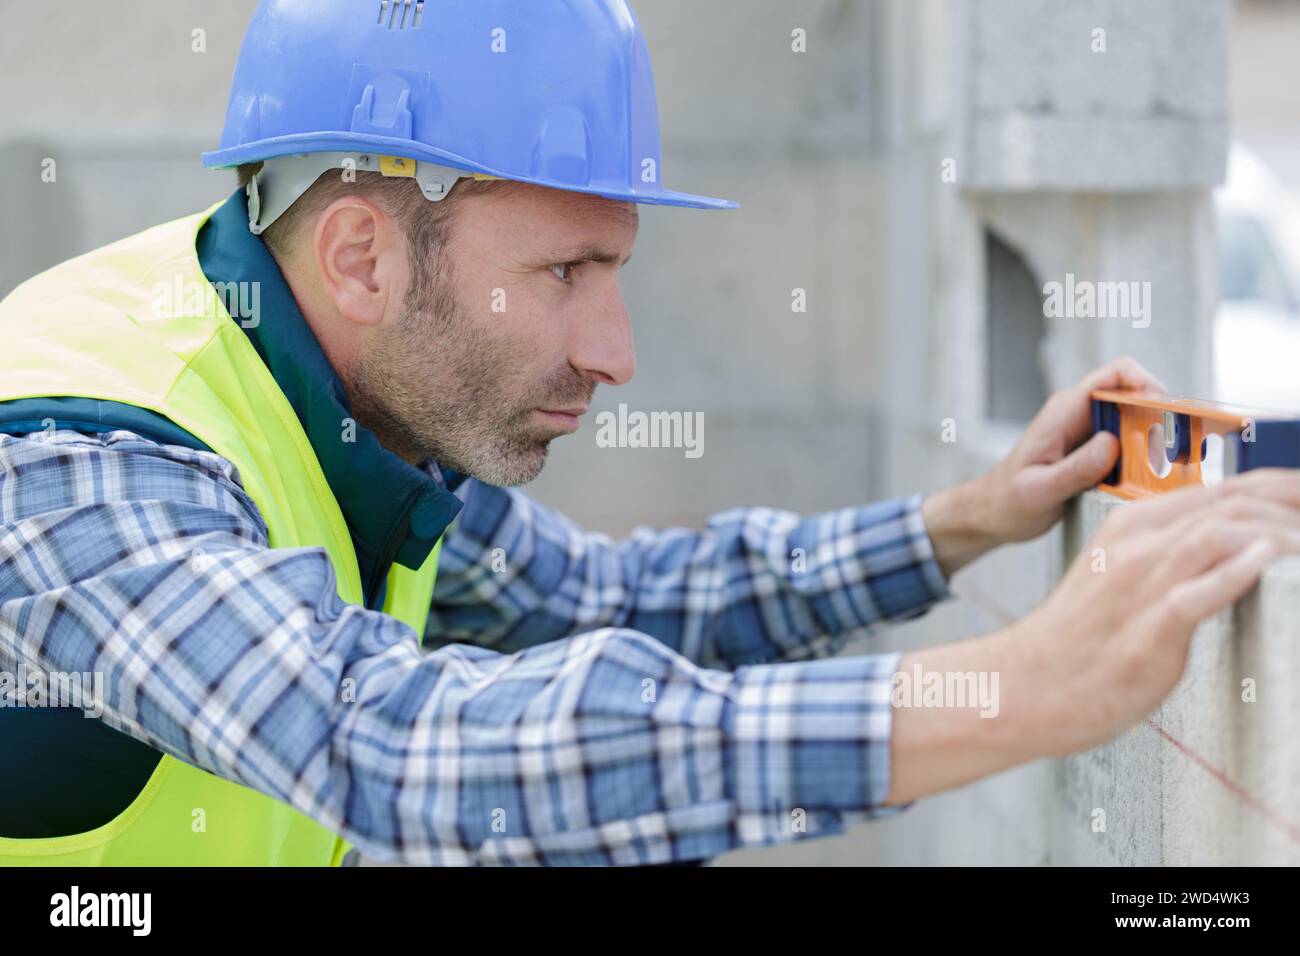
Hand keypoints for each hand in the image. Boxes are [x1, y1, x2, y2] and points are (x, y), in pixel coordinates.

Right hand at [887, 469, 1299, 804]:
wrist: (1026, 684)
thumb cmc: (1079, 640)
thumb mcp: (1123, 576)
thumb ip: (1173, 556)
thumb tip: (1235, 550)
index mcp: (1132, 525)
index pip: (1223, 488)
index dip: (1281, 486)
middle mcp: (1136, 544)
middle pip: (1231, 503)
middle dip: (1293, 504)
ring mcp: (1138, 584)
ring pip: (1220, 535)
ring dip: (1281, 534)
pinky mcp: (1144, 631)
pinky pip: (1195, 594)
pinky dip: (1237, 573)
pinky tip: (1268, 561)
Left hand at [922, 356, 1165, 576]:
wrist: (991, 515)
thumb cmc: (1007, 502)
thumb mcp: (1040, 490)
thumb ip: (1076, 468)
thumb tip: (1113, 443)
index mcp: (1065, 412)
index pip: (1115, 374)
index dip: (1147, 383)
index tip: (1167, 413)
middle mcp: (1080, 416)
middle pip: (1136, 398)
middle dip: (1163, 418)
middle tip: (1181, 450)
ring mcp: (1089, 434)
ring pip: (1138, 424)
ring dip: (1158, 442)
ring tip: (1174, 470)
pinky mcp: (1095, 454)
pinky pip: (1131, 448)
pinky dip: (1148, 461)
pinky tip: (1156, 483)